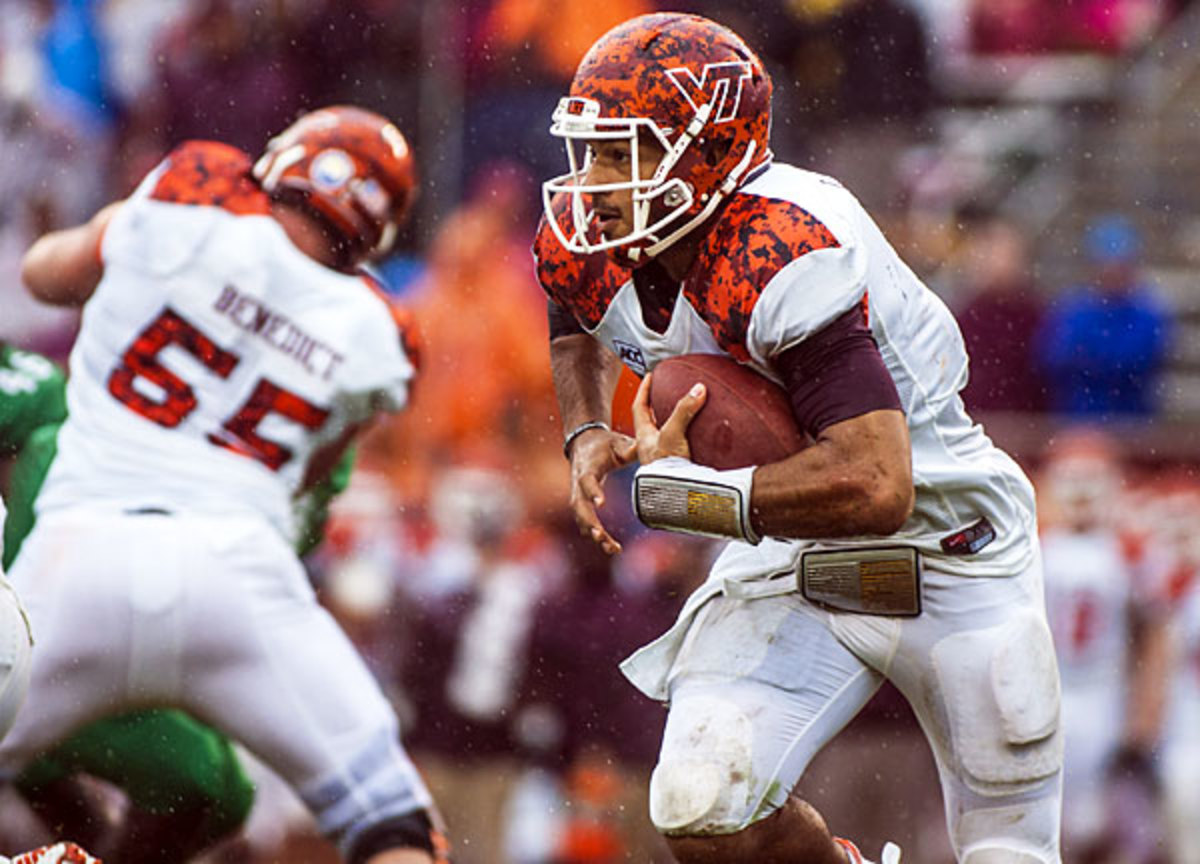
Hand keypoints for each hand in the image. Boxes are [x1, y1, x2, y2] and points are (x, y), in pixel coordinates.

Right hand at [568, 425, 636, 554]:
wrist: (583, 443)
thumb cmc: (606, 444)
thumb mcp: (619, 442)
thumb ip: (632, 448)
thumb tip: (650, 450)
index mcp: (588, 467)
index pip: (587, 480)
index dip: (593, 492)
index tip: (602, 504)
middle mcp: (578, 483)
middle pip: (579, 506)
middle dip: (589, 522)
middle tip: (601, 536)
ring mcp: (577, 495)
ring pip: (581, 518)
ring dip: (594, 533)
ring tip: (613, 548)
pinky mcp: (581, 504)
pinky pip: (585, 522)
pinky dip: (596, 535)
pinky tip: (612, 547)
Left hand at [631, 372, 706, 464]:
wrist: (676, 496)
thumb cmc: (667, 467)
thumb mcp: (674, 434)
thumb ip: (685, 410)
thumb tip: (698, 388)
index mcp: (643, 436)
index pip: (639, 406)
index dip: (644, 389)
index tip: (649, 375)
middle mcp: (651, 445)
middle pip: (650, 419)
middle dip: (656, 404)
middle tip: (665, 390)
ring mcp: (663, 456)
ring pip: (665, 432)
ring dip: (672, 420)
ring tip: (684, 409)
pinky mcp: (676, 464)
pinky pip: (680, 443)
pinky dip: (687, 434)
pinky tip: (698, 433)